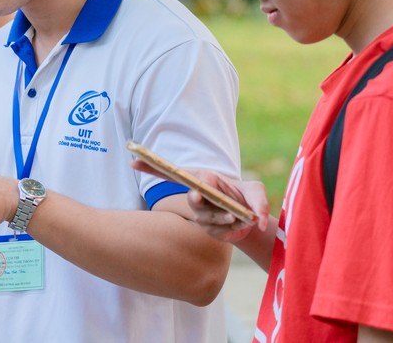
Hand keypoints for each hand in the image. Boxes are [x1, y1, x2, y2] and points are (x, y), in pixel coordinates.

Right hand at [131, 161, 268, 242]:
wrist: (251, 220)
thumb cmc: (249, 199)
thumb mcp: (257, 193)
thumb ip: (259, 203)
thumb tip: (257, 220)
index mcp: (202, 178)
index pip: (172, 172)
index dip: (151, 167)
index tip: (133, 161)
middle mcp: (197, 194)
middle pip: (190, 198)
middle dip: (196, 198)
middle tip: (200, 196)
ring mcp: (200, 213)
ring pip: (206, 217)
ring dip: (222, 217)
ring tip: (237, 216)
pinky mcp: (206, 229)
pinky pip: (217, 231)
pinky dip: (231, 228)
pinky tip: (238, 223)